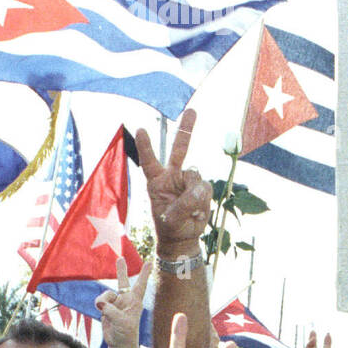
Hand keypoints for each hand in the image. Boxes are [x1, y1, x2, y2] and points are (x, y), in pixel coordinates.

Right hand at [97, 258, 151, 347]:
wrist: (118, 344)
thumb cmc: (126, 333)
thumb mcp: (120, 321)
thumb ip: (110, 310)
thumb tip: (99, 304)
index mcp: (135, 301)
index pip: (140, 284)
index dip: (144, 273)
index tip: (149, 262)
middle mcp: (125, 300)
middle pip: (122, 281)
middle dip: (121, 270)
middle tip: (120, 258)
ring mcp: (115, 303)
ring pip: (106, 295)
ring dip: (103, 301)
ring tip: (105, 311)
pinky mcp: (106, 308)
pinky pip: (99, 301)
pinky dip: (99, 305)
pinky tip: (101, 311)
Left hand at [135, 110, 211, 253]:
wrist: (183, 238)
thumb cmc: (170, 227)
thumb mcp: (170, 219)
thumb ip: (183, 204)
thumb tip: (199, 189)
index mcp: (157, 182)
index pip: (150, 162)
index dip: (146, 147)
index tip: (141, 129)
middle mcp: (172, 177)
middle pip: (179, 149)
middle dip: (186, 129)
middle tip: (192, 110)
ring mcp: (188, 181)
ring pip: (195, 177)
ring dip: (193, 195)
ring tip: (188, 212)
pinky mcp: (201, 188)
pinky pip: (205, 189)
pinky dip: (202, 202)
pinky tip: (196, 213)